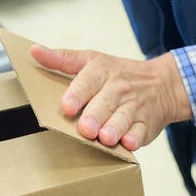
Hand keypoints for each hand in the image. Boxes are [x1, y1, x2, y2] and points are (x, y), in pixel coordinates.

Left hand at [30, 45, 192, 150]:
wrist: (162, 84)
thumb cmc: (117, 73)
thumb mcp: (91, 60)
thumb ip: (61, 59)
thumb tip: (34, 51)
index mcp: (102, 71)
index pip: (88, 81)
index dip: (77, 93)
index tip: (67, 106)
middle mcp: (118, 88)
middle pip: (105, 103)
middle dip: (95, 116)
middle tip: (86, 128)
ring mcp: (133, 107)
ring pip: (123, 118)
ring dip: (115, 128)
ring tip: (106, 138)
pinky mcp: (146, 124)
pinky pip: (141, 132)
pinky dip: (136, 138)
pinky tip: (129, 144)